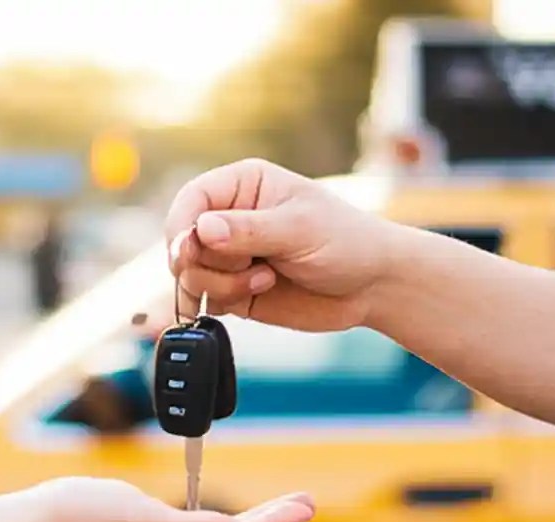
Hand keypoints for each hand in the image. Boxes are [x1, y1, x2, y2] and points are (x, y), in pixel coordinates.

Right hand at [166, 158, 397, 331]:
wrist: (372, 286)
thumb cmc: (346, 242)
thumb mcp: (299, 229)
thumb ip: (249, 230)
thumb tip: (201, 229)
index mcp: (243, 185)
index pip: (191, 201)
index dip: (181, 227)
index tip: (189, 252)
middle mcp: (230, 218)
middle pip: (183, 243)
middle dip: (206, 263)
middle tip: (249, 268)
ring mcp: (231, 256)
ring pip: (190, 275)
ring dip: (221, 285)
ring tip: (264, 280)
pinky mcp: (235, 288)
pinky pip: (204, 299)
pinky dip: (221, 302)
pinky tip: (256, 294)